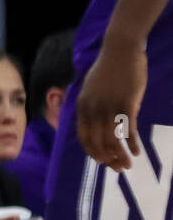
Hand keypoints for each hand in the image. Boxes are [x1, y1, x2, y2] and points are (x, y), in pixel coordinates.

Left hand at [76, 37, 144, 169]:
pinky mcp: (126, 103)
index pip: (83, 137)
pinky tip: (137, 151)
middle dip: (107, 159)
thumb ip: (91, 107)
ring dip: (120, 156)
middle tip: (118, 169)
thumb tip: (95, 125)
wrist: (120, 50)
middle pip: (97, 142)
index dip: (92, 152)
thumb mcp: (91, 90)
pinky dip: (131, 144)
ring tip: (128, 164)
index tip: (102, 162)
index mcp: (82, 106)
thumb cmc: (108, 70)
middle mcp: (92, 109)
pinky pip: (128, 130)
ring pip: (112, 140)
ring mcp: (109, 106)